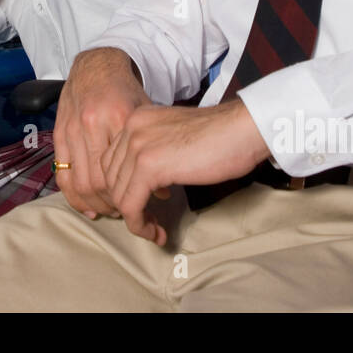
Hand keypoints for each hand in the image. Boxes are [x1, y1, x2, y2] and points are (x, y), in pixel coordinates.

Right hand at [53, 49, 149, 218]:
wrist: (96, 66)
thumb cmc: (125, 91)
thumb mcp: (145, 113)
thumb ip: (152, 150)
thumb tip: (162, 193)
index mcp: (119, 118)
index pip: (124, 171)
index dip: (132, 196)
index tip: (142, 206)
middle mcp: (93, 124)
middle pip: (99, 182)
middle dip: (113, 205)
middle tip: (126, 213)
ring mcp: (73, 130)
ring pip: (80, 182)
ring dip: (94, 204)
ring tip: (109, 210)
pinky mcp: (60, 134)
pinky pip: (62, 173)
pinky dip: (73, 196)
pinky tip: (86, 206)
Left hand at [101, 102, 267, 245]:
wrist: (243, 129)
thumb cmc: (221, 136)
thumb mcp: (175, 137)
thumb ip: (155, 152)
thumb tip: (146, 184)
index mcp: (137, 119)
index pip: (111, 160)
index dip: (123, 188)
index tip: (142, 205)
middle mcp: (131, 128)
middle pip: (110, 178)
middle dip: (125, 204)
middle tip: (147, 221)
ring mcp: (138, 146)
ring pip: (118, 195)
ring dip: (134, 219)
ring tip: (154, 230)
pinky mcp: (149, 166)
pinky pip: (131, 205)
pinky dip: (140, 225)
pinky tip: (156, 233)